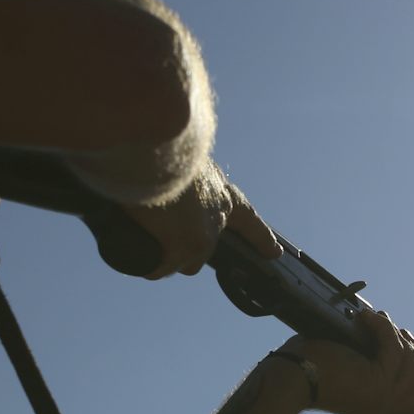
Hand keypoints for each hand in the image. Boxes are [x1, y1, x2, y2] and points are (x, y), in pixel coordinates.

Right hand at [119, 160, 279, 278]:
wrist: (157, 145)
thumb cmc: (162, 146)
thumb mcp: (181, 159)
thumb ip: (180, 174)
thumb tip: (157, 179)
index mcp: (221, 192)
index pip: (248, 220)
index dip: (260, 237)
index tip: (274, 252)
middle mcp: (218, 216)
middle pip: (205, 249)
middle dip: (187, 250)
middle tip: (165, 239)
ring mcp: (204, 235)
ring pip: (184, 263)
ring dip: (166, 257)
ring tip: (144, 237)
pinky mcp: (184, 247)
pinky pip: (161, 269)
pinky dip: (150, 266)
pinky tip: (139, 257)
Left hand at [287, 310, 413, 413]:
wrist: (287, 377)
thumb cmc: (308, 365)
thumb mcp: (349, 367)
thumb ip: (375, 363)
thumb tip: (402, 342)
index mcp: (377, 410)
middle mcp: (383, 408)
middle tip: (399, 332)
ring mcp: (383, 398)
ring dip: (397, 335)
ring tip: (376, 321)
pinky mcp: (378, 381)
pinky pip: (394, 347)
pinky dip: (382, 326)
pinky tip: (365, 318)